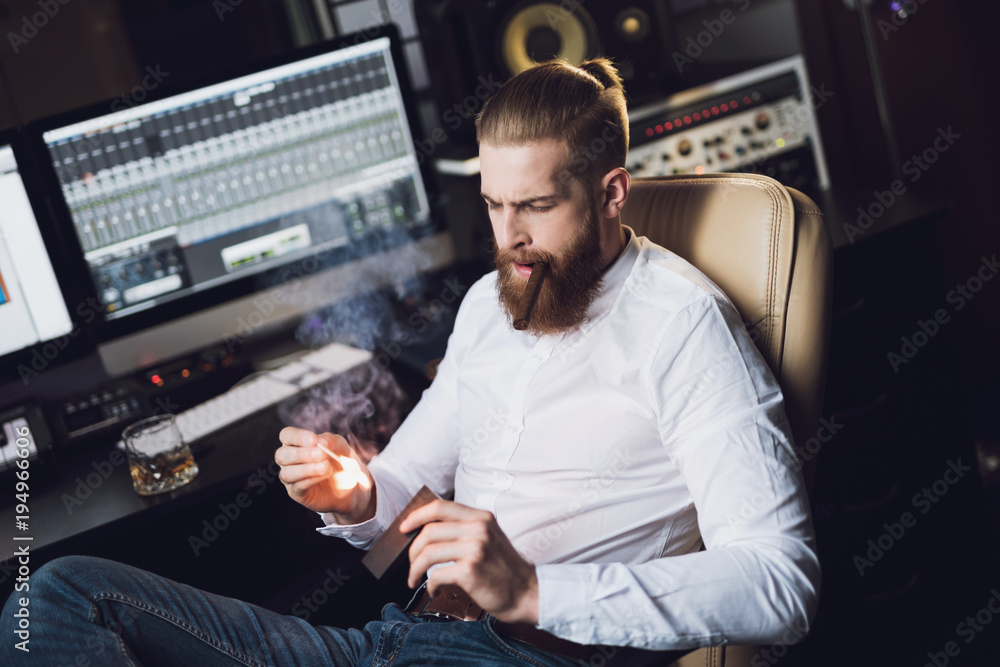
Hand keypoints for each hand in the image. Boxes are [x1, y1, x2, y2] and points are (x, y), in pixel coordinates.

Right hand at [275, 427, 374, 523]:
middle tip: (321, 454)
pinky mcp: (297, 493)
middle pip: (281, 455)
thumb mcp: (340, 446)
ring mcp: (291, 478)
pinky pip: (298, 486)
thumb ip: (331, 440)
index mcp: (295, 443)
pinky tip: (325, 475)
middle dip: (301, 454)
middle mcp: (288, 460)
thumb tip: (320, 442)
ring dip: (306, 469)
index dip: (297, 436)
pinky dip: (312, 480)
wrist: (349, 485)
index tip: (314, 440)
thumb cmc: (340, 460)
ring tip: (325, 467)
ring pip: (286, 473)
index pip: (286, 435)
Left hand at [400, 500, 538, 623]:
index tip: (404, 527)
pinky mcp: (470, 570)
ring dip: (415, 568)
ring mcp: (475, 548)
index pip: (440, 507)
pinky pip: (436, 574)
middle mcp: (478, 528)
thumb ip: (466, 529)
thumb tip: (428, 532)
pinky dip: (430, 585)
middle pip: (429, 531)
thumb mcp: (490, 537)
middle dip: (412, 550)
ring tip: (415, 578)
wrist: (527, 592)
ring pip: (428, 552)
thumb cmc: (504, 568)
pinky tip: (434, 589)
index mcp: (481, 517)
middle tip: (411, 563)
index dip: (416, 516)